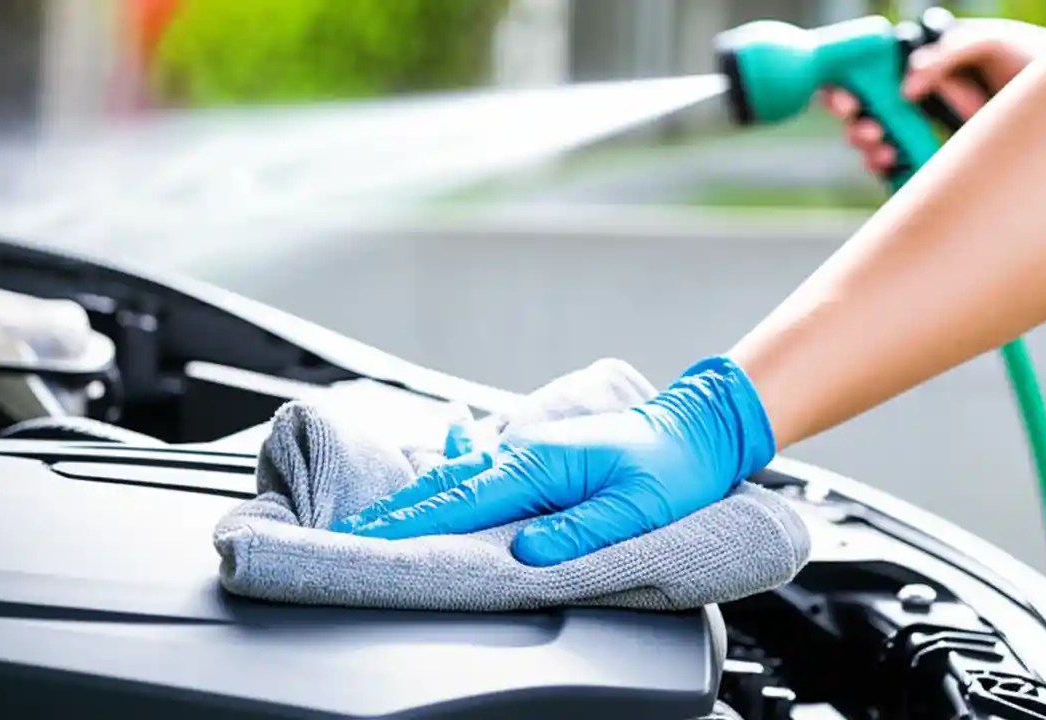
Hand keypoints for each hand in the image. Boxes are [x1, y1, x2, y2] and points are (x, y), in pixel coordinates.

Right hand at [331, 356, 775, 565]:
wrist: (693, 429)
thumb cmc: (672, 468)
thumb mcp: (638, 508)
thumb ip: (580, 531)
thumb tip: (525, 552)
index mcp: (542, 463)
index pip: (464, 501)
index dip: (414, 524)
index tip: (371, 539)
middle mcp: (525, 451)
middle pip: (447, 487)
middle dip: (397, 513)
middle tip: (351, 535)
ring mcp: (529, 450)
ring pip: (459, 478)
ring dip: (417, 500)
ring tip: (375, 522)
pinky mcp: (537, 456)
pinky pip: (480, 472)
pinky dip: (447, 485)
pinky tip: (430, 489)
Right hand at [824, 18, 1045, 174]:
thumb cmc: (1033, 60)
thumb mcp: (990, 42)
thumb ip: (949, 53)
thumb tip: (907, 82)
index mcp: (926, 67)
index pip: (872, 74)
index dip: (848, 83)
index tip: (842, 95)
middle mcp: (921, 102)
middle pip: (867, 110)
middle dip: (853, 118)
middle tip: (860, 123)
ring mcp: (929, 133)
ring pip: (878, 141)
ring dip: (865, 143)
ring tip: (876, 143)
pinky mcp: (941, 164)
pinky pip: (901, 170)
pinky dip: (885, 169)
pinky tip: (886, 162)